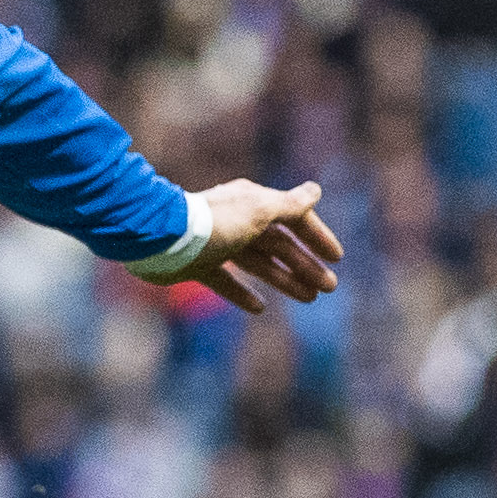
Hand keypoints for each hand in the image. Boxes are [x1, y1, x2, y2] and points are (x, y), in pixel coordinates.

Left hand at [171, 179, 342, 315]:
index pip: (293, 218)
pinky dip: (241, 292)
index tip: (336, 258)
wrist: (160, 239)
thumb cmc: (215, 223)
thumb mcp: (258, 210)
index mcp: (252, 203)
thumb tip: (315, 191)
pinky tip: (259, 306)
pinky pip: (224, 280)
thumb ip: (288, 205)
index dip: (316, 236)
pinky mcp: (196, 265)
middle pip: (278, 245)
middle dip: (305, 265)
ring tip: (309, 298)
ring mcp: (216, 244)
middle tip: (329, 288)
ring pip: (257, 263)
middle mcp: (236, 221)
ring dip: (284, 279)